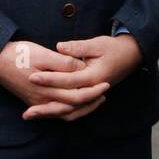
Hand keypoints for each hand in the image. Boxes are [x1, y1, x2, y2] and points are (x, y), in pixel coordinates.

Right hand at [0, 40, 108, 120]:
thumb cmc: (19, 54)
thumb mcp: (43, 54)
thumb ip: (64, 64)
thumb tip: (82, 69)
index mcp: (47, 89)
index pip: (77, 96)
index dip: (93, 91)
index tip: (106, 83)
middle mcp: (42, 100)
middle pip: (73, 108)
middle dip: (91, 101)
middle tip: (104, 92)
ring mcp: (36, 103)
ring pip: (63, 113)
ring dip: (81, 109)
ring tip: (95, 100)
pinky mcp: (32, 100)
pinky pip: (54, 111)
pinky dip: (67, 110)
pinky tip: (75, 104)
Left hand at [25, 35, 142, 119]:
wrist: (131, 56)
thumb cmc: (113, 48)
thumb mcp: (97, 43)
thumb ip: (78, 47)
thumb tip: (59, 46)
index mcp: (95, 76)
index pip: (69, 81)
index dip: (50, 79)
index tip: (32, 76)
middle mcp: (93, 90)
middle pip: (68, 103)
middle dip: (46, 105)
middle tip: (26, 106)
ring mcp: (92, 96)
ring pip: (71, 111)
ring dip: (50, 114)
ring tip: (30, 114)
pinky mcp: (89, 98)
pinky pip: (74, 111)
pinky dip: (59, 113)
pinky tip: (43, 112)